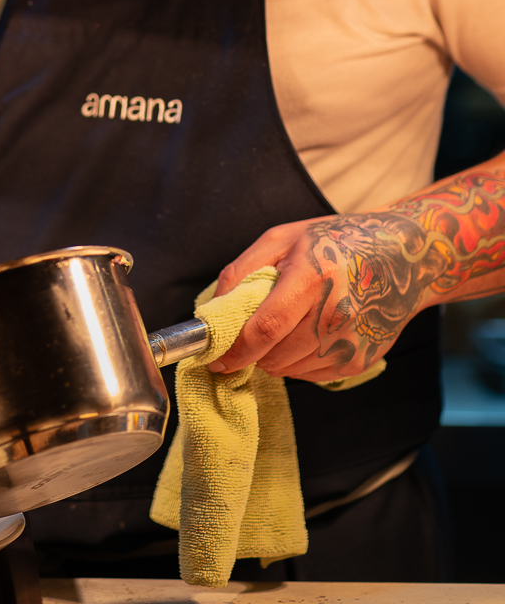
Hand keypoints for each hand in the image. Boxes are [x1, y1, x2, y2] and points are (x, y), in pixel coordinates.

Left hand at [207, 213, 416, 382]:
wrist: (402, 257)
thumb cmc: (334, 242)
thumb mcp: (281, 239)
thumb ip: (241, 271)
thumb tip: (212, 311)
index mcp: (312, 278)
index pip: (266, 328)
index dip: (236, 349)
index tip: (214, 359)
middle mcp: (336, 314)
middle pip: (275, 356)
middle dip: (253, 351)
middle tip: (254, 329)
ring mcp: (352, 341)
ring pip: (290, 370)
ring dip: (275, 356)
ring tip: (290, 322)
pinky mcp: (361, 359)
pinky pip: (312, 375)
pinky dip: (298, 361)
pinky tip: (310, 331)